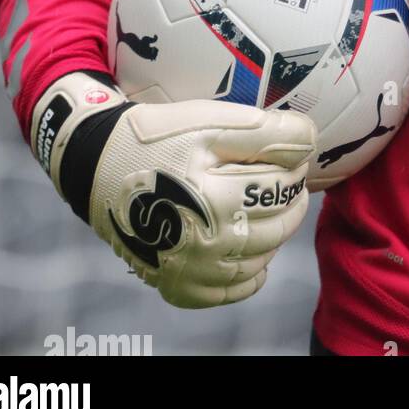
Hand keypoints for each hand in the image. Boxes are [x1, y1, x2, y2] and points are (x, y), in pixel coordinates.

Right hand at [32, 71, 315, 307]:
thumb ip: (266, 131)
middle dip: (293, 194)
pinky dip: (255, 267)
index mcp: (215, 198)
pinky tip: (249, 241)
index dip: (297, 160)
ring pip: (266, 255)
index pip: (286, 182)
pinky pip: (239, 288)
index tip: (292, 148)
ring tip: (270, 203)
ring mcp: (194, 271)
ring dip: (278, 227)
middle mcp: (207, 243)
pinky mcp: (182, 288)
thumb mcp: (210, 121)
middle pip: (281, 221)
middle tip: (287, 175)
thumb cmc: (159, 138)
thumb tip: (310, 142)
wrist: (99, 170)